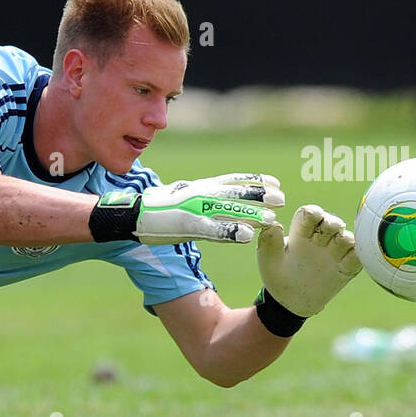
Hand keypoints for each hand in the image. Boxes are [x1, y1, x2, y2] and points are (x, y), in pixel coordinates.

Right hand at [122, 173, 283, 244]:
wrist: (133, 214)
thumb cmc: (159, 207)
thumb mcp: (184, 197)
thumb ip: (202, 198)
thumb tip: (213, 197)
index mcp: (201, 186)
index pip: (234, 179)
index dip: (256, 180)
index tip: (275, 182)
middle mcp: (202, 193)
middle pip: (237, 191)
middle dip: (261, 195)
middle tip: (281, 199)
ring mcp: (196, 208)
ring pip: (231, 209)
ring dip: (253, 214)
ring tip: (272, 220)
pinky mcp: (188, 224)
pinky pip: (214, 229)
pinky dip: (232, 231)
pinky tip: (247, 236)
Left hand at [256, 204, 361, 316]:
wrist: (291, 302)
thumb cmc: (278, 277)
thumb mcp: (268, 260)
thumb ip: (268, 242)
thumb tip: (274, 224)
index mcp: (301, 233)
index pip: (310, 214)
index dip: (313, 212)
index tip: (313, 216)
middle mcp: (320, 239)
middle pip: (332, 222)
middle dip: (331, 223)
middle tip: (328, 230)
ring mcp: (335, 252)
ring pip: (348, 237)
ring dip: (344, 239)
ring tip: (337, 247)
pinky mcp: (347, 267)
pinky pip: (359, 257)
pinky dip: (358, 254)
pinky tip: (348, 259)